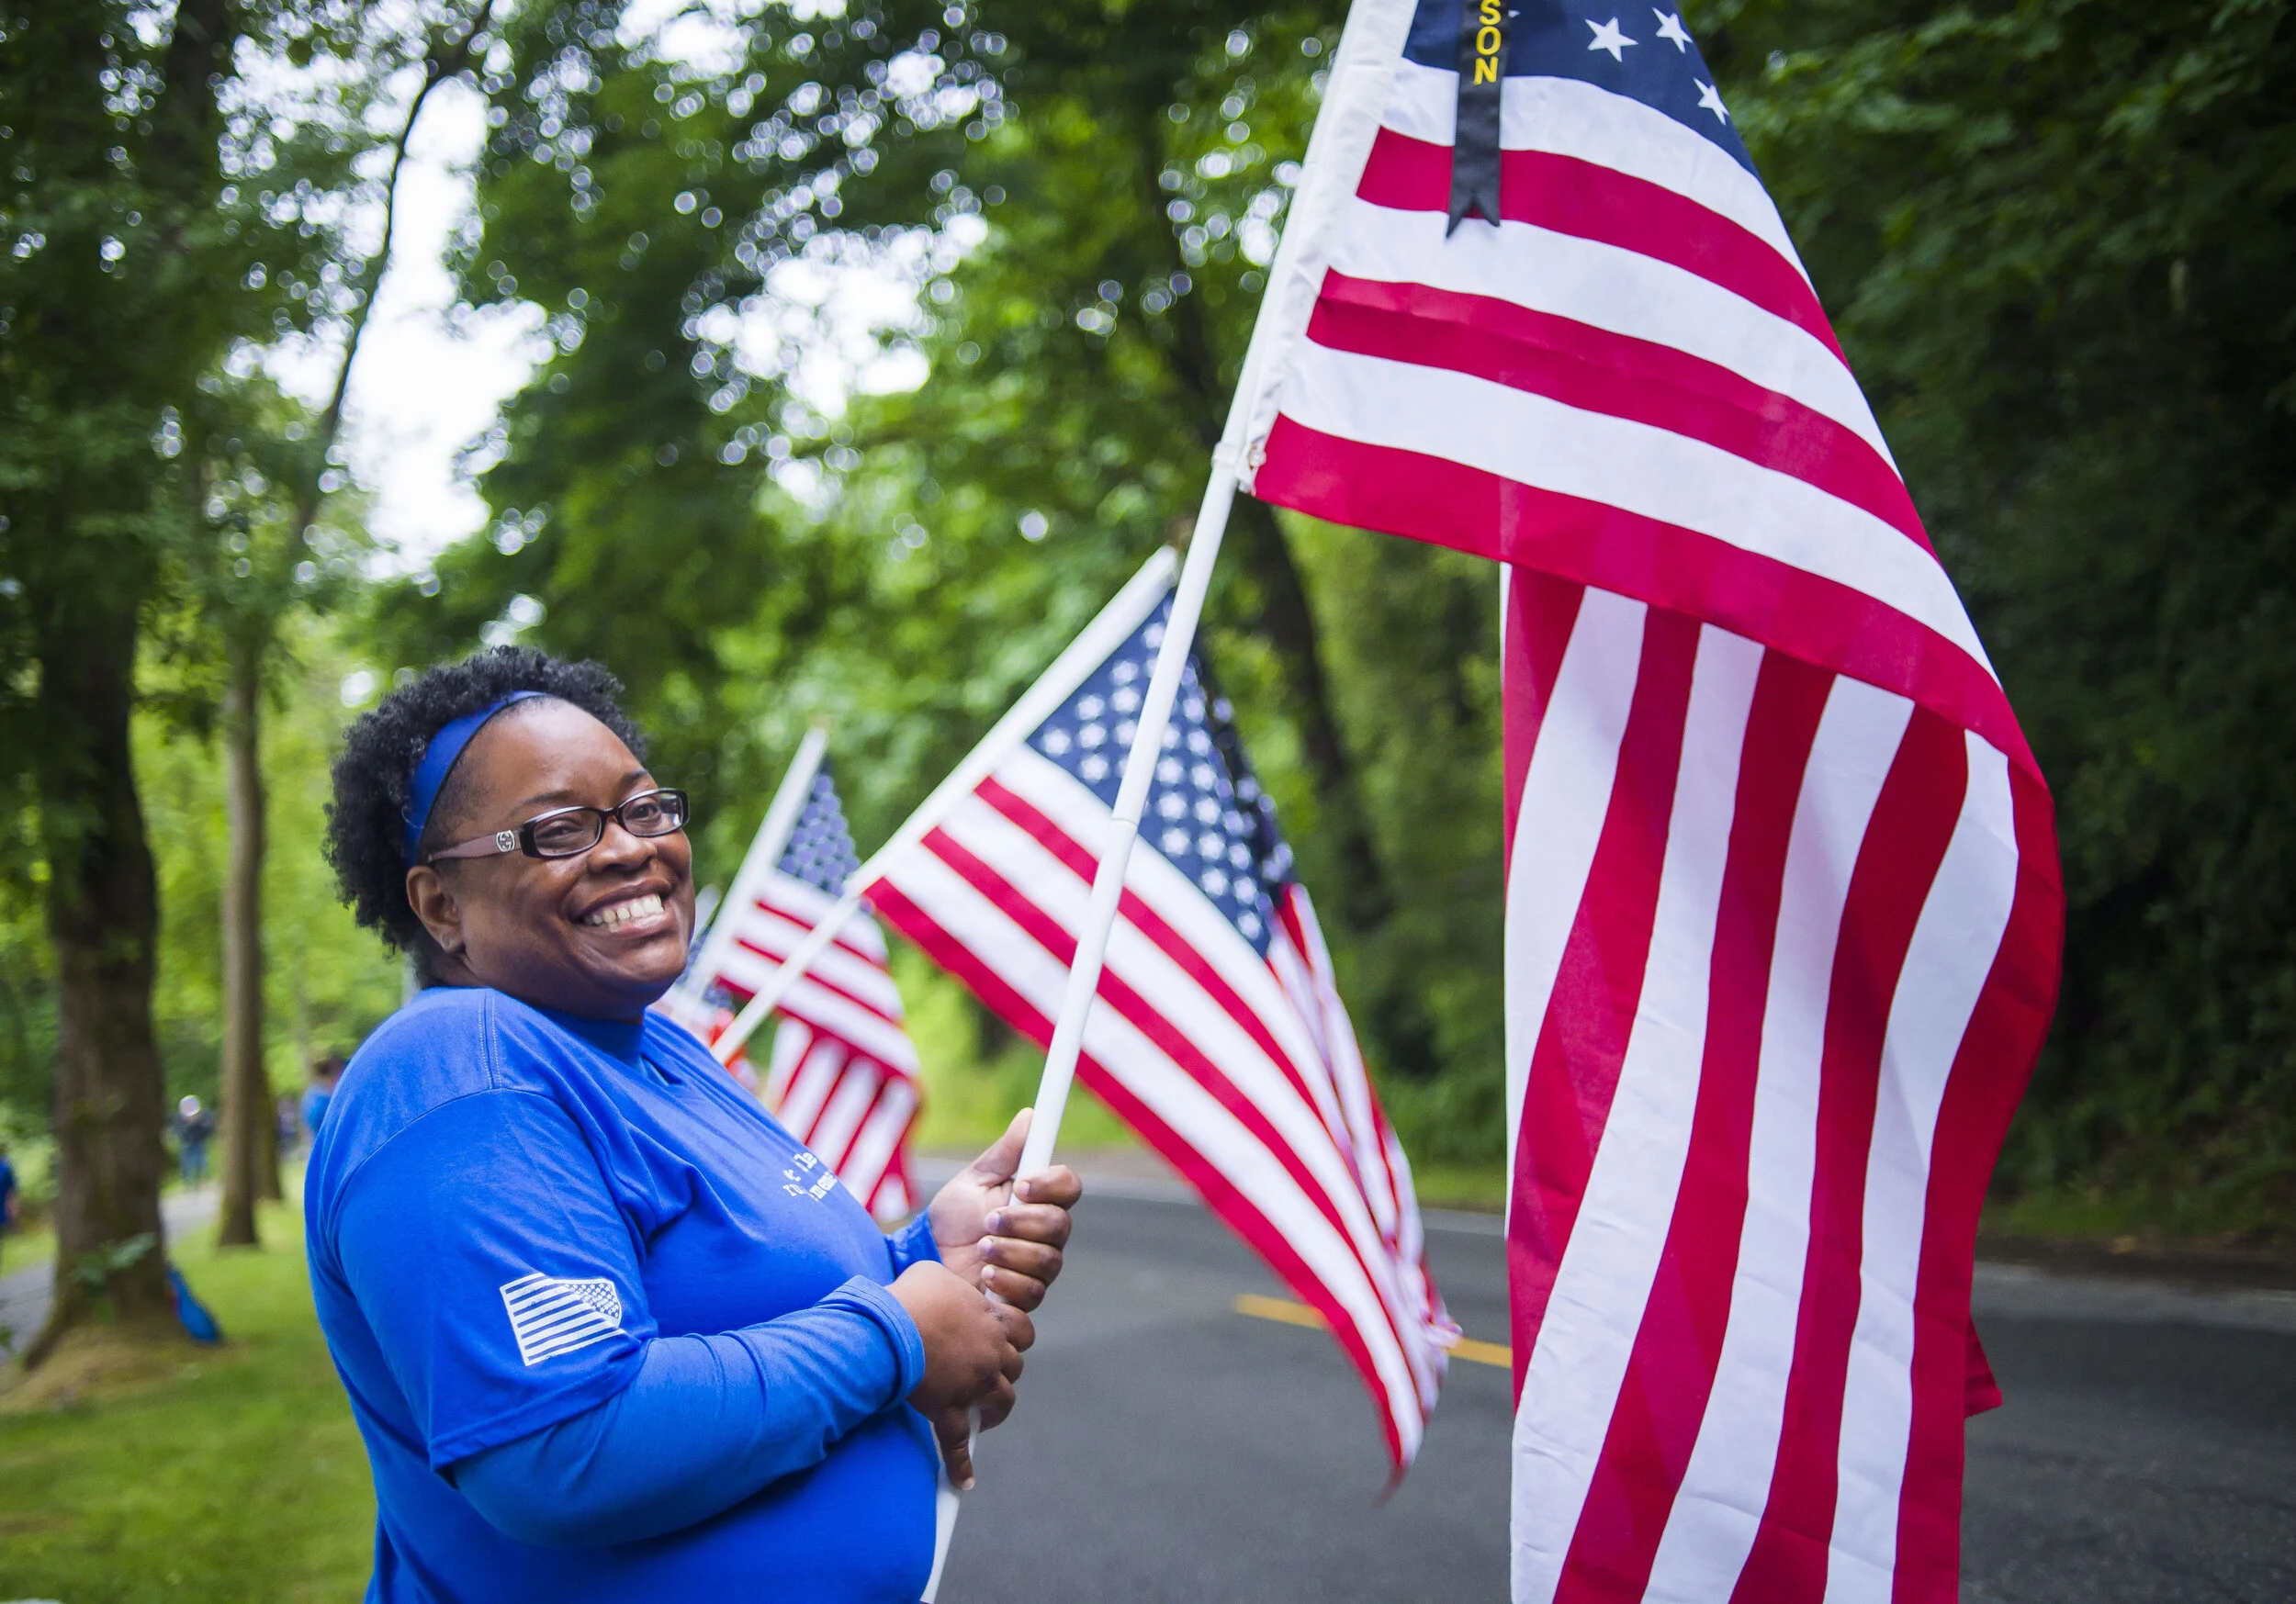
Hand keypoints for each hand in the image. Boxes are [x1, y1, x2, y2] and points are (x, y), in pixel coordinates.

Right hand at [888, 1261, 1021, 1488]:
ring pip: (1002, 1402)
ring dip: (996, 1409)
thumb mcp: (932, 1274)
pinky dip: (962, 1465)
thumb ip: (947, 1282)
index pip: (1022, 1329)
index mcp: (989, 1320)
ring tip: (987, 1417)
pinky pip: (959, 1444)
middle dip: (1004, 1371)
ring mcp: (973, 1385)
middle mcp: (990, 1353)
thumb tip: (941, 1283)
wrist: (889, 1329)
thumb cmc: (909, 1297)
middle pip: (1014, 1367)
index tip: (1003, 1339)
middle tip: (989, 1374)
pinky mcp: (949, 1411)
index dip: (1014, 1336)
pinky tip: (965, 1481)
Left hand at [929, 1108, 1082, 1319]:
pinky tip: (985, 1275)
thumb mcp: (973, 1181)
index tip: (1022, 1185)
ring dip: (1010, 1251)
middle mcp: (1046, 1233)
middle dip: (1022, 1222)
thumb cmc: (953, 1219)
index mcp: (1038, 1199)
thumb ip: (1004, 1154)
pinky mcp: (1024, 1297)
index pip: (1069, 1186)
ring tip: (980, 1248)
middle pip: (1060, 1225)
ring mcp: (1038, 1267)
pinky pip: (1032, 1291)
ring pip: (1048, 1260)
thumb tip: (1030, 1116)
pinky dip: (1007, 1280)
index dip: (1051, 1185)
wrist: (928, 1262)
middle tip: (989, 1221)